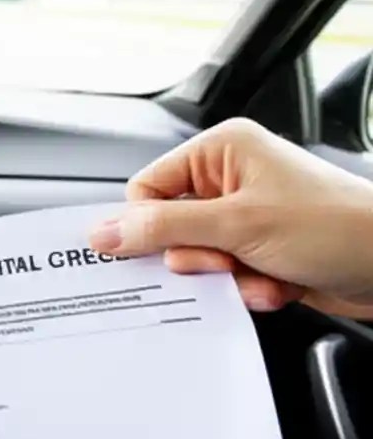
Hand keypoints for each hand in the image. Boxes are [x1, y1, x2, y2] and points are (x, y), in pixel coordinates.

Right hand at [87, 118, 372, 316]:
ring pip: (197, 259)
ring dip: (227, 278)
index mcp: (221, 150)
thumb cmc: (335, 226)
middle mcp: (230, 178)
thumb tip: (103, 231)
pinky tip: (279, 284)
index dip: (149, 226)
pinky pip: (226, 276)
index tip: (167, 252)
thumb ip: (163, 228)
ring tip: (262, 273)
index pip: (147, 189)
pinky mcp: (261, 248)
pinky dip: (248, 288)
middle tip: (226, 260)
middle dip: (198, 257)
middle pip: (170, 228)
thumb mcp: (237, 226)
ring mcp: (247, 215)